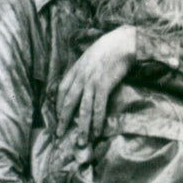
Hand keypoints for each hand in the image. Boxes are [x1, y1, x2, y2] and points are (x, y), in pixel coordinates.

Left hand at [56, 26, 135, 141]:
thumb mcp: (89, 56)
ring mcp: (92, 81)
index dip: (58, 105)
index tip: (58, 117)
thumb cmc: (109, 48)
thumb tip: (81, 83)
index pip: (61, 90)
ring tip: (81, 141)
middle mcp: (81, 76)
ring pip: (83, 109)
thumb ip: (82, 69)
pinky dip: (97, 121)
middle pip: (68, 102)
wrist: (123, 42)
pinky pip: (98, 107)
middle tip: (60, 135)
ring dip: (82, 127)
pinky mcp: (104, 85)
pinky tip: (97, 132)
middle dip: (64, 120)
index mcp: (75, 69)